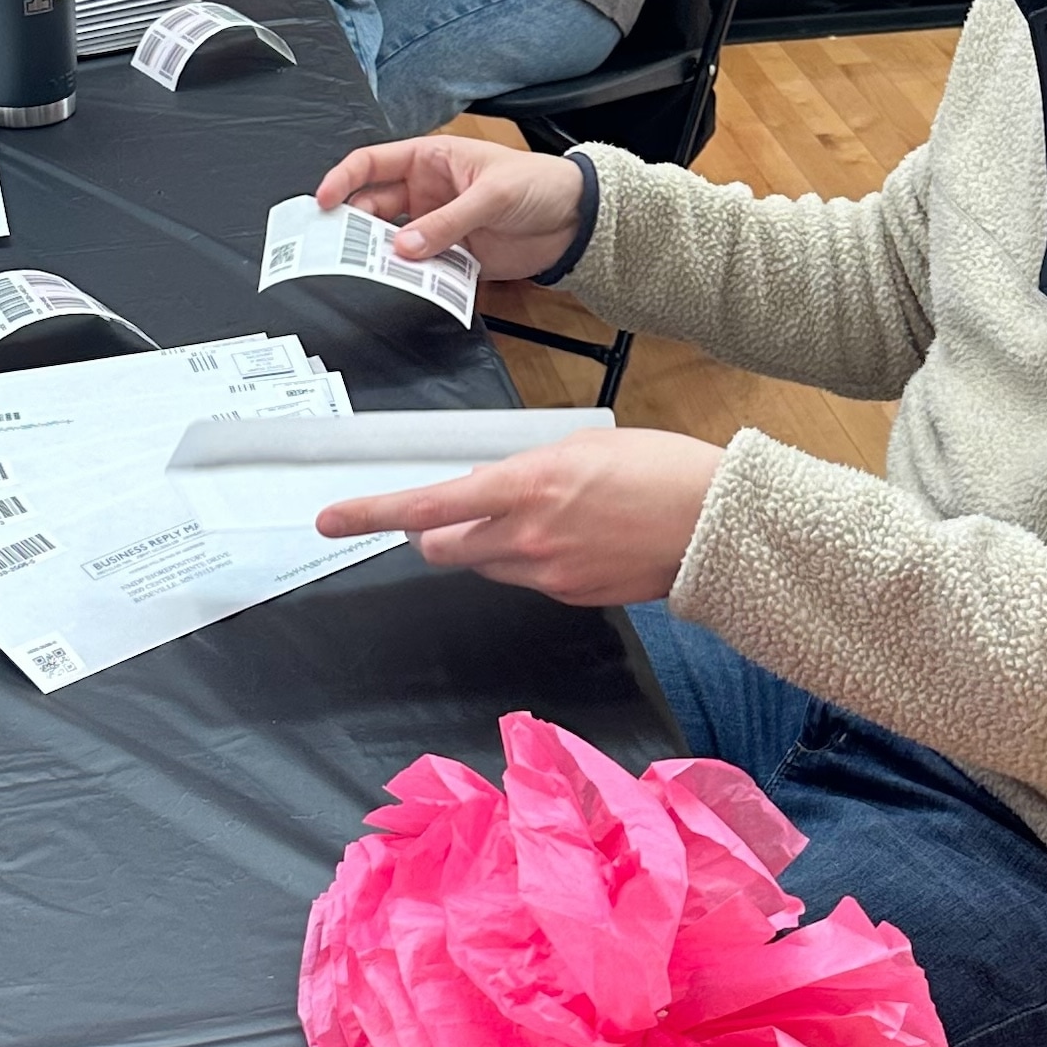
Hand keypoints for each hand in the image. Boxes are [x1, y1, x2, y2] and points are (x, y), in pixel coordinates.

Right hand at [315, 136, 586, 282]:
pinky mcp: (452, 255)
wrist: (575, 221)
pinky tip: (408, 284)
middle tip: (337, 247)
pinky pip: (421, 269)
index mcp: (431, 159)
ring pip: (393, 242)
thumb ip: (448, 221)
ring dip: (382, 256)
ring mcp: (436, 225)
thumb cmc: (540, 184)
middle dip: (354, 226)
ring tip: (372, 269)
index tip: (323, 201)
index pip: (372, 163)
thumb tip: (405, 246)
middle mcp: (426, 191)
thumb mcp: (494, 194)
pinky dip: (412, 278)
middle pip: (374, 207)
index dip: (343, 179)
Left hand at [315, 432, 721, 607]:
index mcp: (525, 486)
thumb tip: (486, 489)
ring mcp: (547, 575)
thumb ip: (522, 471)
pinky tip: (577, 538)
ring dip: (487, 544)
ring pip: (484, 564)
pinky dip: (533, 560)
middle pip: (442, 548)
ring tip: (542, 517)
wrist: (716, 523)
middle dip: (438, 532)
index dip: (370, 514)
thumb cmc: (659, 469)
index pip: (428, 507)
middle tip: (457, 513)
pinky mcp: (571, 597)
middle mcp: (526, 537)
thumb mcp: (579, 448)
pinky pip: (528, 580)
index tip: (330, 519)